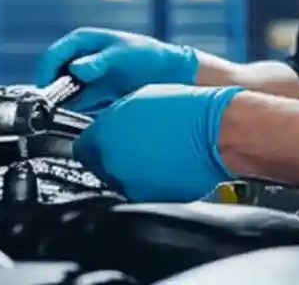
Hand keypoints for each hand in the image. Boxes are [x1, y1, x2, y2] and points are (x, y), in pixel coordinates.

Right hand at [34, 27, 198, 112]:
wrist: (169, 72)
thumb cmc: (147, 55)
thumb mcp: (122, 55)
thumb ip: (99, 62)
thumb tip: (76, 70)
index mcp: (81, 41)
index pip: (52, 56)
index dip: (45, 74)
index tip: (44, 93)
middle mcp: (79, 59)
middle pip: (53, 77)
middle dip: (50, 93)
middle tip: (49, 112)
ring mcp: (85, 77)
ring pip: (62, 93)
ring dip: (60, 105)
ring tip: (61, 120)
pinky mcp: (93, 94)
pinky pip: (76, 105)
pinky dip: (72, 113)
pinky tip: (75, 123)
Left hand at [74, 84, 243, 201]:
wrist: (217, 131)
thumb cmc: (186, 111)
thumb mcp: (138, 100)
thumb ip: (112, 119)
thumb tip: (103, 129)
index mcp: (104, 136)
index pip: (81, 147)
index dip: (95, 141)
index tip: (103, 139)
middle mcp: (112, 164)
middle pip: (97, 166)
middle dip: (111, 155)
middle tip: (135, 142)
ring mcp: (131, 185)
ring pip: (118, 180)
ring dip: (129, 169)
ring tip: (153, 151)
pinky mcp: (150, 199)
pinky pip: (139, 190)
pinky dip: (147, 180)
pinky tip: (164, 163)